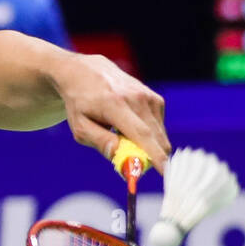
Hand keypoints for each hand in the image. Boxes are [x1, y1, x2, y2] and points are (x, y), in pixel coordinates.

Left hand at [54, 53, 171, 174]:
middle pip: (155, 137)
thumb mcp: (79, 126)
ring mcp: (148, 96)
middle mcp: (136, 98)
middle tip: (134, 166)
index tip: (165, 172)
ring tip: (121, 137)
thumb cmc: (80, 103)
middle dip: (151, 157)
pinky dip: (148, 134)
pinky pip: (158, 126)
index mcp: (115, 104)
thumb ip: (99, 141)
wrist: (85, 73)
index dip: (155, 155)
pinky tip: (129, 127)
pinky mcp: (155, 98)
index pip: (141, 133)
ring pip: (159, 134)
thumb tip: (119, 155)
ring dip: (147, 145)